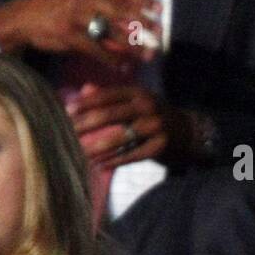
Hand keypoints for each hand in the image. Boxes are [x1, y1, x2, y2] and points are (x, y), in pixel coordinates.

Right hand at [0, 0, 161, 68]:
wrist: (23, 17)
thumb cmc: (55, 5)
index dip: (144, 0)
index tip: (160, 9)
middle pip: (123, 10)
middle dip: (144, 24)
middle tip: (160, 35)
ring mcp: (77, 15)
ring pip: (113, 31)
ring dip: (134, 45)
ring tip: (149, 55)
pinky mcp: (69, 35)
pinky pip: (97, 49)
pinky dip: (112, 59)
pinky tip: (123, 67)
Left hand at [68, 84, 202, 168]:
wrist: (188, 131)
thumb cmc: (154, 115)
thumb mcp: (136, 101)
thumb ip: (111, 96)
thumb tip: (84, 89)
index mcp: (138, 93)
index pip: (108, 96)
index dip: (86, 103)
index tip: (66, 111)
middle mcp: (148, 106)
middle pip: (111, 115)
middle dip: (86, 124)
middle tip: (67, 133)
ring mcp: (156, 126)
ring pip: (121, 137)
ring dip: (98, 146)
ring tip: (80, 153)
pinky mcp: (160, 146)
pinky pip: (132, 155)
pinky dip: (115, 161)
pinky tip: (100, 165)